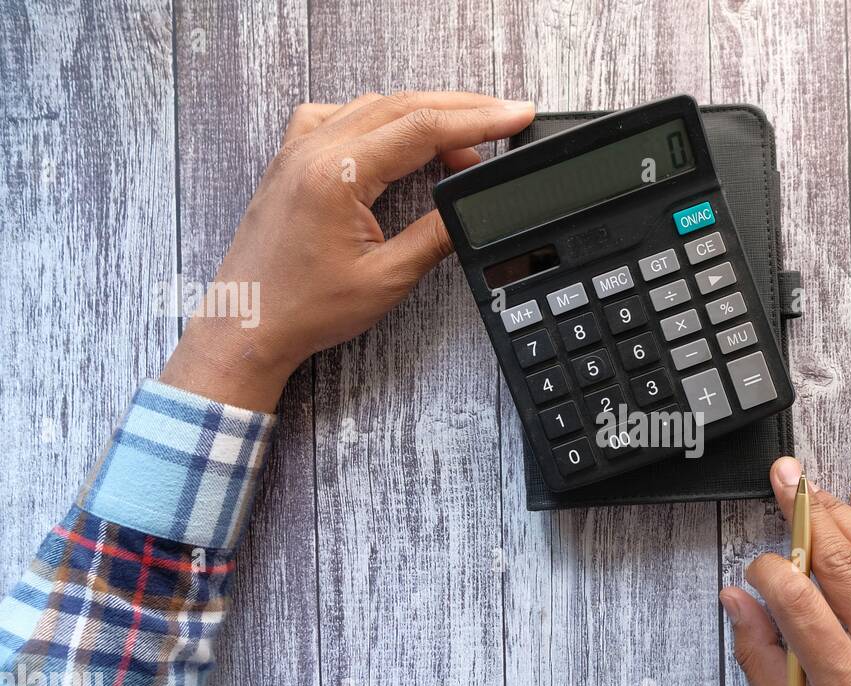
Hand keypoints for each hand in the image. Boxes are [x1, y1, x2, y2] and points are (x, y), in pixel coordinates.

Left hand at [160, 91, 535, 410]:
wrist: (247, 325)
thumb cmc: (301, 309)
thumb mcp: (386, 278)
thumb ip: (434, 238)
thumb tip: (467, 210)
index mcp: (336, 174)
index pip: (422, 128)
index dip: (477, 120)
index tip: (514, 116)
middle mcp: (313, 151)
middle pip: (403, 106)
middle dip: (461, 110)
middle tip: (504, 118)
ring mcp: (298, 150)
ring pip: (375, 107)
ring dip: (425, 116)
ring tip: (463, 145)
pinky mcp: (292, 160)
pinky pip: (341, 116)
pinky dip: (380, 120)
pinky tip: (397, 140)